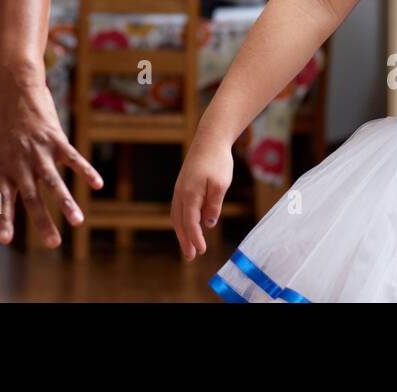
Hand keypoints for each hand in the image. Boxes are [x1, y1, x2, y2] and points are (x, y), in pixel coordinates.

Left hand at [0, 74, 101, 247]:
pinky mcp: (54, 138)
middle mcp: (20, 163)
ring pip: (53, 181)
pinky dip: (85, 171)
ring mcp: (38, 151)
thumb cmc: (1, 120)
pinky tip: (98, 184)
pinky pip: (72, 158)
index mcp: (3, 167)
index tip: (5, 242)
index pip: (3, 199)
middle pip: (33, 197)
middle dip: (43, 221)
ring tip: (78, 221)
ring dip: (66, 202)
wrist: (13, 87)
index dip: (3, 220)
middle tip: (53, 244)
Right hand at [172, 138, 233, 260]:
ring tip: (187, 245)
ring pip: (177, 215)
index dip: (195, 238)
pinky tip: (189, 224)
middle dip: (185, 240)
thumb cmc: (217, 161)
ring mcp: (180, 188)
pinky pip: (178, 207)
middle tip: (191, 256)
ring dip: (181, 231)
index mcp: (190, 194)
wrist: (209, 139)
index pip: (191, 222)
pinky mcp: (183, 184)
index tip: (201, 251)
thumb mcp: (220, 184)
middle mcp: (181, 193)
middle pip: (180, 222)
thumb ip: (213, 204)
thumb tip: (208, 223)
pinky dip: (181, 220)